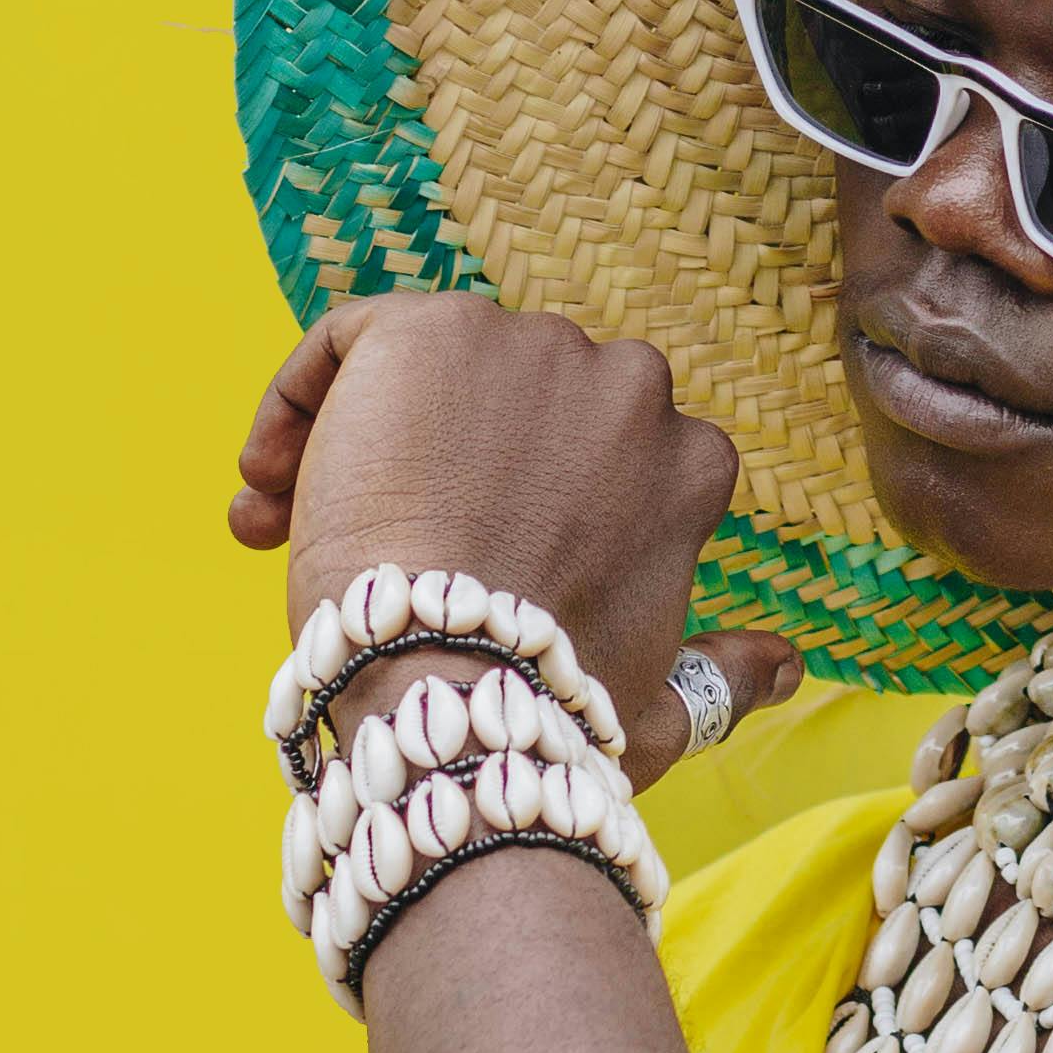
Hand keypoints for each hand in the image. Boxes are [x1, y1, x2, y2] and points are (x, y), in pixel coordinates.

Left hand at [232, 295, 799, 788]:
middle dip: (435, 467)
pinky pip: (348, 340)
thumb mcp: (659, 705)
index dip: (515, 510)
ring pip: (425, 370)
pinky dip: (299, 398)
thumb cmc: (550, 721)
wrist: (452, 695)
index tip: (455, 578)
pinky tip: (264, 488)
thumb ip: (722, 676)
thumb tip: (788, 669)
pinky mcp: (430, 331)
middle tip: (368, 555)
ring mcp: (530, 346)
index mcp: (686, 459)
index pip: (586, 450)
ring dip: (357, 442)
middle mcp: (626, 382)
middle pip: (506, 403)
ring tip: (293, 532)